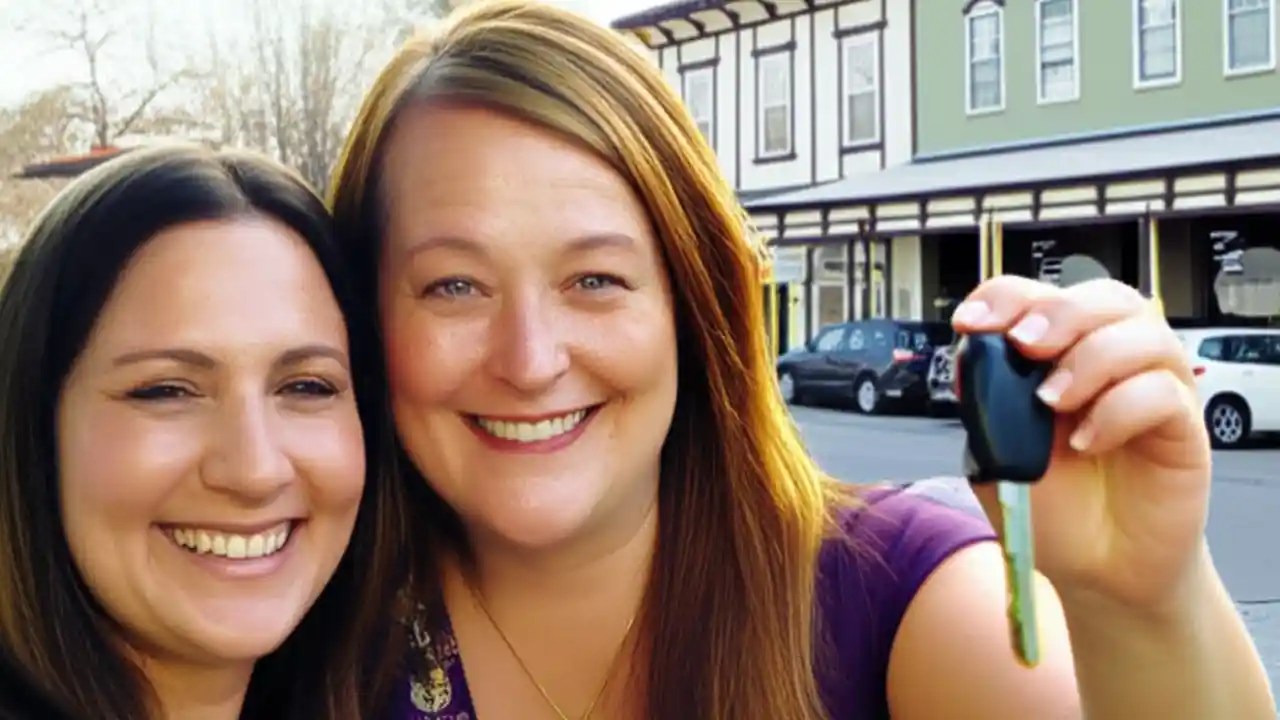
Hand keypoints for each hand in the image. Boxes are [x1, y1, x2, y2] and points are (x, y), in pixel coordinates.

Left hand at [952, 275, 1212, 616]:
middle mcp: (1110, 360)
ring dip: (1089, 358)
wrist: (1094, 570)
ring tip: (1053, 404)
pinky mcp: (1183, 426)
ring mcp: (1152, 387)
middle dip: (1057, 313)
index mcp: (1059, 355)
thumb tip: (972, 356)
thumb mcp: (996, 456)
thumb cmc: (1052, 509)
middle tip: (1023, 346)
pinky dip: (1118, 409)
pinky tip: (1087, 443)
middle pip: (1102, 297)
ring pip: (1141, 332)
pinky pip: (1163, 391)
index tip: (971, 323)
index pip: (1040, 298)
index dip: (1006, 298)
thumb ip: (985, 406)